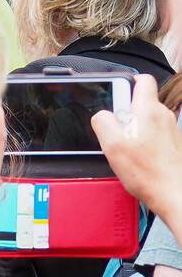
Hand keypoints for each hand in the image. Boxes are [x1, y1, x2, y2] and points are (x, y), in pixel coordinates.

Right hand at [92, 74, 181, 225]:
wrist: (176, 196)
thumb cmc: (150, 175)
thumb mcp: (112, 146)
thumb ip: (102, 122)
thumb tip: (101, 115)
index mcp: (149, 110)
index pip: (142, 80)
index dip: (125, 83)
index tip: (114, 99)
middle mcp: (163, 116)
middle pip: (139, 102)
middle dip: (124, 114)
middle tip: (117, 134)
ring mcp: (170, 130)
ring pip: (145, 119)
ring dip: (133, 130)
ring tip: (129, 150)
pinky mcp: (173, 144)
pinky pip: (153, 134)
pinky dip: (143, 142)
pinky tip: (139, 159)